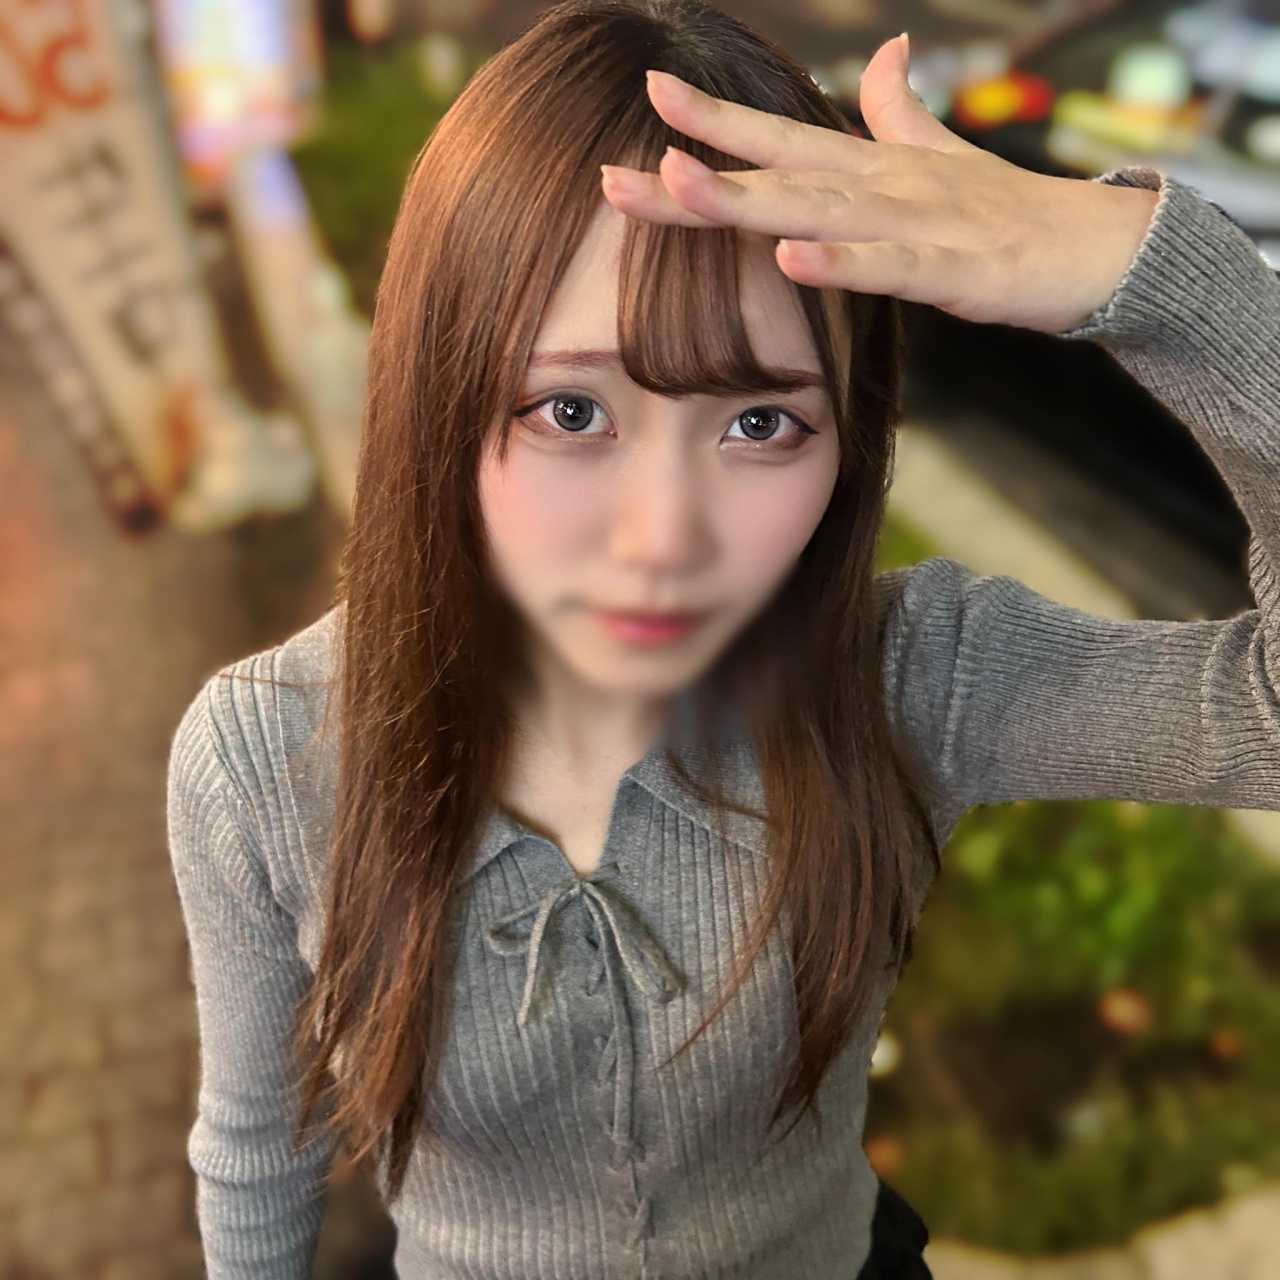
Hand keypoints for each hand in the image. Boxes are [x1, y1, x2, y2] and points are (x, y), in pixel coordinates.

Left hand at [599, 35, 1159, 335]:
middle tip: (616, 175)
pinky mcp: (951, 267)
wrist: (1091, 247)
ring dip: (745, 200)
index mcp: (867, 167)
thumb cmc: (1004, 208)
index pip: (776, 138)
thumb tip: (883, 52)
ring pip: (816, 211)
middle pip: (770, 178)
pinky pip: (887, 266)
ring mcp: (913, 221)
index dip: (713, 118)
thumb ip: (897, 113)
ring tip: (679, 185)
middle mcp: (877, 185)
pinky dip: (839, 263)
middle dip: (694, 173)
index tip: (652, 94)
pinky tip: (790, 259)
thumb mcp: (939, 157)